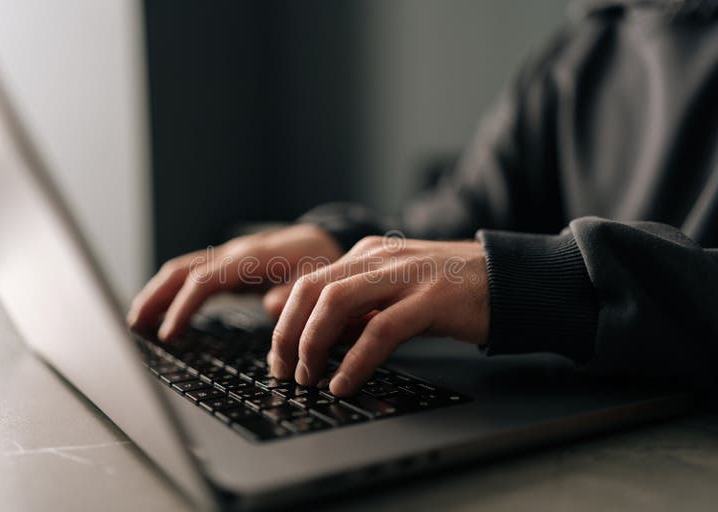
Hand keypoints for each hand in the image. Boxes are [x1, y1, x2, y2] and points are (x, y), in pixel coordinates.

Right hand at [126, 224, 342, 339]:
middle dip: (155, 297)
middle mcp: (233, 254)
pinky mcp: (227, 268)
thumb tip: (272, 306)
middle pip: (182, 270)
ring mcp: (228, 259)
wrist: (323, 244)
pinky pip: (192, 277)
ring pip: (182, 271)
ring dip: (157, 294)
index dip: (183, 307)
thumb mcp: (318, 279)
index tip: (167, 335)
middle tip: (133, 326)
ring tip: (137, 321)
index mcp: (251, 257)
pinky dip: (173, 293)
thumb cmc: (321, 264)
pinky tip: (164, 313)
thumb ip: (297, 293)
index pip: (204, 280)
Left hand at [269, 235, 489, 395]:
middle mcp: (380, 258)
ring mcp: (406, 275)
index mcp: (367, 254)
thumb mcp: (392, 296)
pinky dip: (356, 359)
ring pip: (338, 302)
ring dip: (314, 344)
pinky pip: (382, 329)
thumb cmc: (448, 292)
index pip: (308, 283)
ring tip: (310, 378)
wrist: (508, 280)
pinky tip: (345, 382)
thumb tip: (307, 337)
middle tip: (285, 372)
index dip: (285, 322)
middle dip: (289, 335)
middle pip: (313, 290)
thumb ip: (353, 311)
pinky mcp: (432, 298)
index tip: (278, 357)